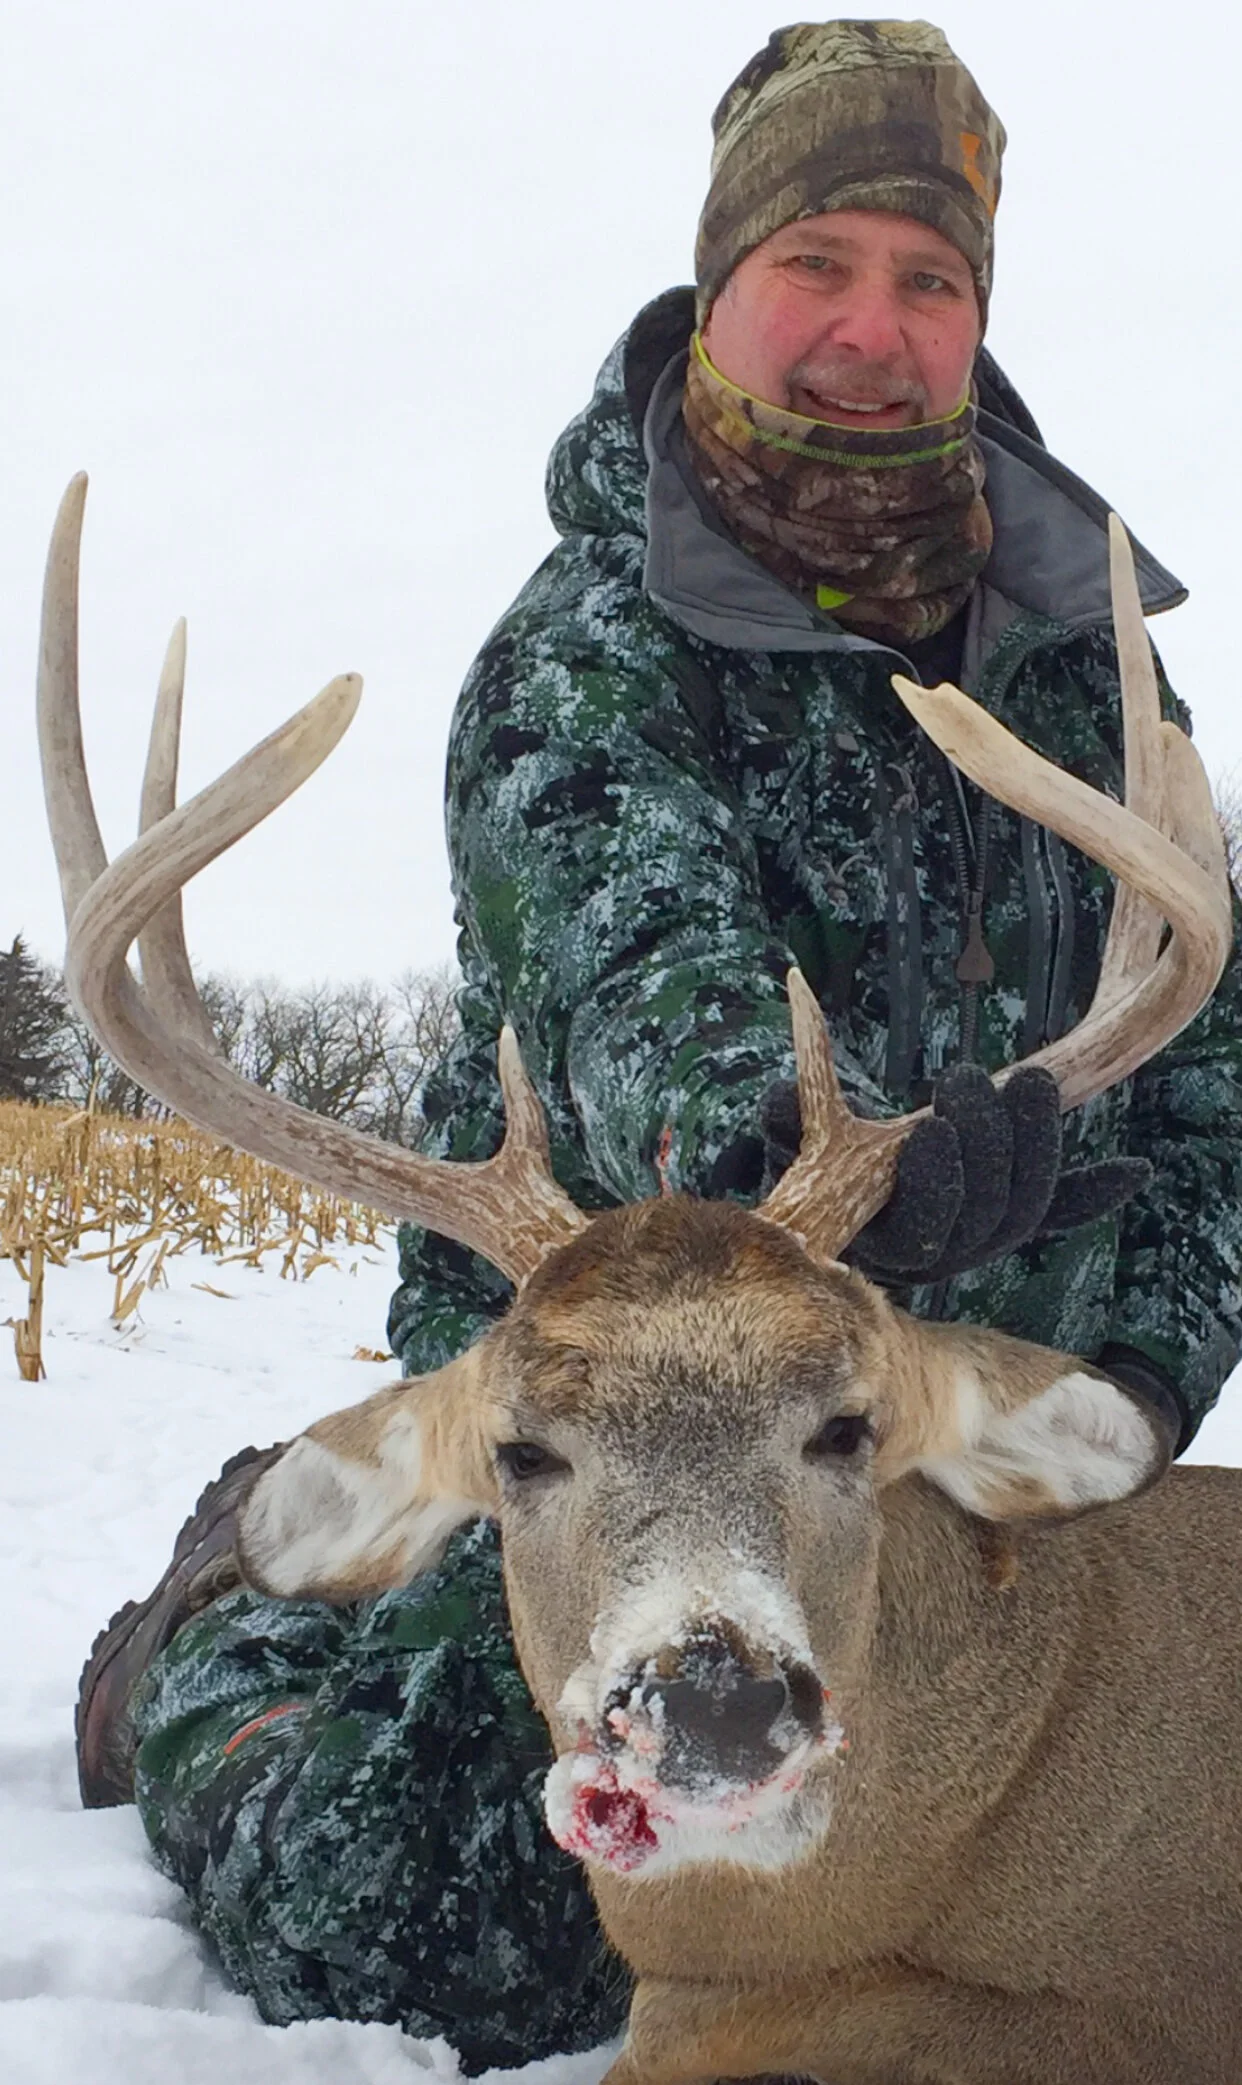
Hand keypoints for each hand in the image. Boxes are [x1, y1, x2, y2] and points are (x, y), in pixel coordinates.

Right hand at [760, 1065, 1151, 1283]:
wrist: (840, 1198)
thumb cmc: (812, 1164)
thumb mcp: (793, 1138)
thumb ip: (788, 1120)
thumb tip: (777, 1101)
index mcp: (892, 1245)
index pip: (930, 1229)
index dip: (936, 1184)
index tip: (926, 1130)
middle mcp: (948, 1253)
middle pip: (988, 1213)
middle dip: (986, 1142)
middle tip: (964, 1082)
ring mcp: (986, 1235)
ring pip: (1026, 1206)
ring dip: (1035, 1143)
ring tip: (1026, 1083)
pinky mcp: (1014, 1214)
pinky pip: (1060, 1211)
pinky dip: (1094, 1191)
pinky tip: (1132, 1172)